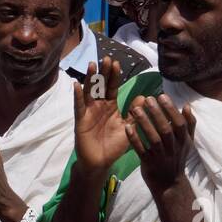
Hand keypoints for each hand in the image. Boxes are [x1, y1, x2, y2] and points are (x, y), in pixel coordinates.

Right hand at [72, 58, 128, 172]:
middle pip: (101, 85)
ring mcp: (88, 112)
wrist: (100, 163)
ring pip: (89, 92)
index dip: (114, 75)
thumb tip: (144, 97)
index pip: (112, 87)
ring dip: (90, 78)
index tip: (117, 63)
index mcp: (110, 106)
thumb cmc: (113, 147)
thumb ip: (134, 114)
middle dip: (103, 72)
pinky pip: (79, 106)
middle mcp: (99, 106)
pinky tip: (77, 85)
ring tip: (92, 65)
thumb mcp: (128, 128)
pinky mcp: (81, 120)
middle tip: (107, 58)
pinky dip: (78, 96)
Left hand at [126, 94, 195, 192]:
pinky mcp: (148, 163)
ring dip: (144, 123)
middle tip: (147, 99)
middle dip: (157, 113)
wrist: (169, 184)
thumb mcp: (187, 142)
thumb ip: (189, 124)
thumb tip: (187, 105)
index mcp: (183, 141)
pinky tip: (127, 127)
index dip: (171, 110)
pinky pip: (140, 150)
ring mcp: (160, 156)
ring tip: (135, 109)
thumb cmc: (177, 158)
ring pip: (153, 138)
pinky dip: (134, 139)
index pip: (179, 123)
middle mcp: (173, 149)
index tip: (162, 96)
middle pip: (165, 129)